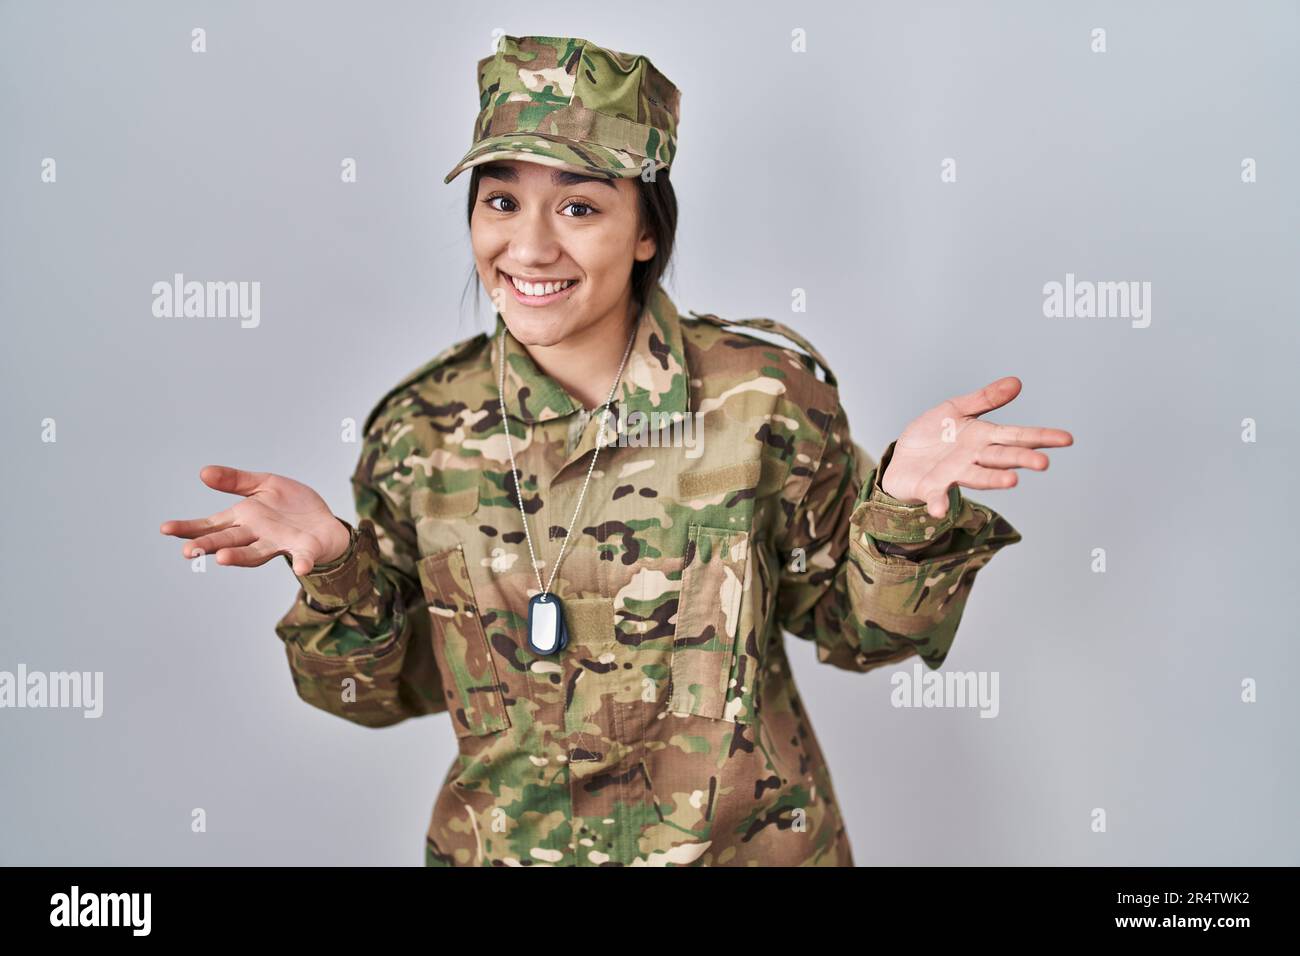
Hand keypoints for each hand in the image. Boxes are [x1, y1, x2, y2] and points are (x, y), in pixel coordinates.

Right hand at [160, 467, 351, 574]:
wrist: (324, 522)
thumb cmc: (291, 506)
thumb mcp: (264, 485)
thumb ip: (235, 481)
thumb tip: (203, 472)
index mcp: (244, 519)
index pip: (211, 525)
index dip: (189, 528)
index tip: (165, 528)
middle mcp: (257, 535)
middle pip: (228, 541)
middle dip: (208, 546)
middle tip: (188, 551)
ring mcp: (280, 544)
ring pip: (256, 553)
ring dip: (239, 557)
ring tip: (222, 558)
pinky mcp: (305, 549)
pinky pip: (303, 557)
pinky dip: (301, 562)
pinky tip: (300, 567)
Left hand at [879, 377, 1072, 518]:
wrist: (903, 455)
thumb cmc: (935, 434)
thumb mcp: (956, 409)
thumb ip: (985, 399)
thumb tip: (1017, 382)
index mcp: (983, 438)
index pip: (1017, 436)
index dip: (1041, 437)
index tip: (1067, 439)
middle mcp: (974, 458)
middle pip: (1002, 457)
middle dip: (1021, 460)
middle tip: (1043, 463)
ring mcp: (954, 474)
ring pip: (977, 476)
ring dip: (993, 480)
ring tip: (1011, 481)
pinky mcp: (931, 487)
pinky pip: (936, 495)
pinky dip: (939, 503)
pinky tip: (940, 509)